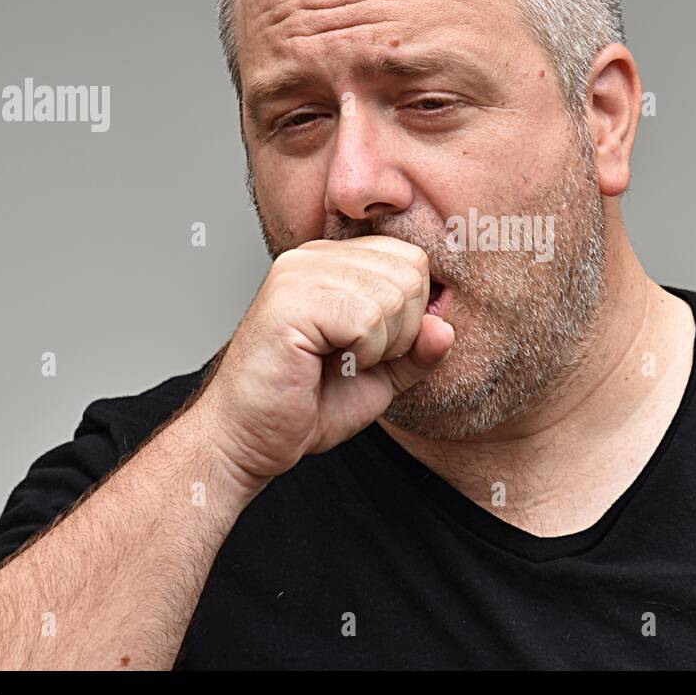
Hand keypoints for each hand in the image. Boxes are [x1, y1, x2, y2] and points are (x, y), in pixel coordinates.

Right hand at [195, 236, 454, 486]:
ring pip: (393, 294)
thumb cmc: (306, 405)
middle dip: (401, 330)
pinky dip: (362, 353)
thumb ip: (417, 350)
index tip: (371, 348)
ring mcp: (300, 272)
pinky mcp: (291, 299)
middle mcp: (315, 256)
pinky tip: (327, 363)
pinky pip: (368, 318)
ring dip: (379, 345)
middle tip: (355, 358)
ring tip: (338, 361)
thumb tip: (446, 327)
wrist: (249, 438)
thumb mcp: (381, 377)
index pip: (412, 259)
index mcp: (335, 261)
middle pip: (410, 271)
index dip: (411, 314)